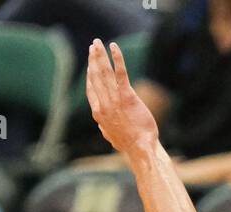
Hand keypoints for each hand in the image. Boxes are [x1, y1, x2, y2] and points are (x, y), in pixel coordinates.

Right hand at [86, 39, 157, 157]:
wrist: (140, 149)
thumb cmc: (129, 144)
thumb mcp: (111, 137)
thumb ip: (105, 128)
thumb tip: (101, 125)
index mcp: (98, 113)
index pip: (91, 89)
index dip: (90, 74)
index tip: (90, 64)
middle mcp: (103, 103)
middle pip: (95, 76)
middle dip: (93, 59)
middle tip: (93, 45)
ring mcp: (114, 99)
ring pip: (104, 72)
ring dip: (100, 55)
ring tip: (98, 43)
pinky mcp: (127, 96)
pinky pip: (120, 73)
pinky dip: (116, 58)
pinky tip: (114, 47)